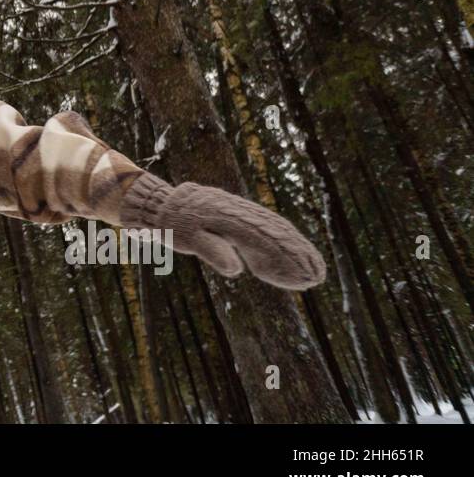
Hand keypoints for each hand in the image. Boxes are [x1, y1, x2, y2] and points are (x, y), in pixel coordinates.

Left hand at [119, 174, 326, 289]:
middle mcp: (238, 210)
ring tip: (313, 264)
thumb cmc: (170, 224)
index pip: (265, 239)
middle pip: (275, 231)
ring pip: (273, 226)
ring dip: (295, 245)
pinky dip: (282, 236)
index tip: (303, 272)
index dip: (287, 256)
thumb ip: (211, 250)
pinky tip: (293, 247)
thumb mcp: (185, 239)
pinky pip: (265, 223)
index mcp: (228, 218)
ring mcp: (239, 209)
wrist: (158, 201)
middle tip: (318, 275)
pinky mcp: (237, 211)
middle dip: (299, 253)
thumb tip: (236, 269)